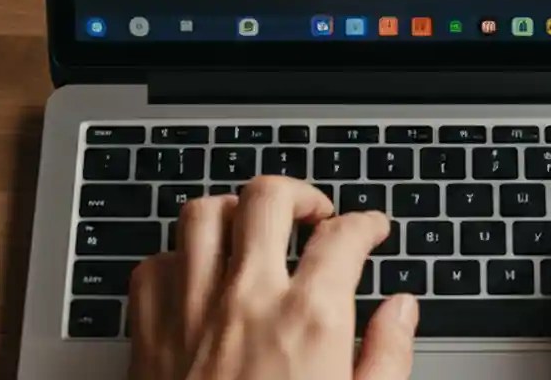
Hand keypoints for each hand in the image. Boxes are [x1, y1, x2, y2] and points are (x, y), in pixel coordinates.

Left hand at [128, 176, 418, 379]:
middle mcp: (248, 299)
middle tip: (314, 215)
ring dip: (234, 212)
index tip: (371, 229)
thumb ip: (387, 355)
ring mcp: (190, 311)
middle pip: (268, 197)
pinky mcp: (147, 334)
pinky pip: (154, 264)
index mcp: (310, 319)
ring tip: (255, 230)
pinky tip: (200, 275)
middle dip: (300, 194)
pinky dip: (179, 257)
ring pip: (203, 214)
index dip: (368, 222)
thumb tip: (402, 310)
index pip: (346, 234)